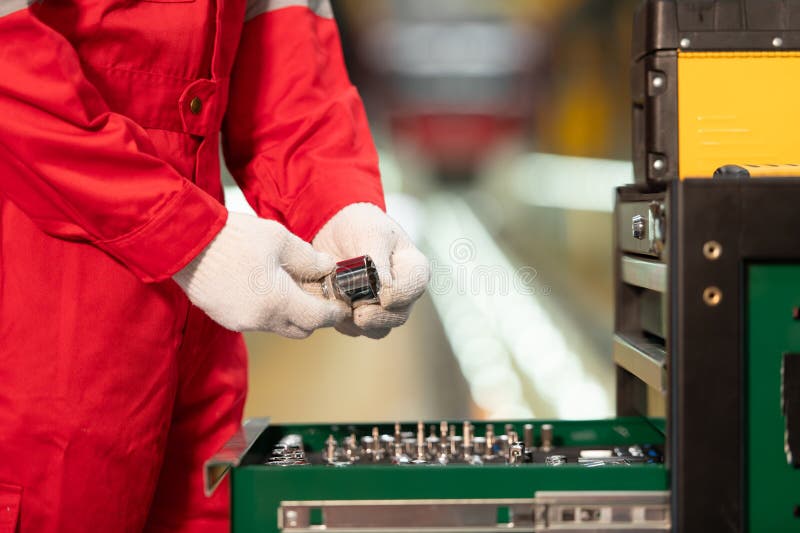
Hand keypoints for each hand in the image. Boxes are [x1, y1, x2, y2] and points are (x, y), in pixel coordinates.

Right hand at [174, 212, 347, 336]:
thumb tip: (327, 267)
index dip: (333, 313)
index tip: (341, 305)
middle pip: (299, 329)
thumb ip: (308, 258)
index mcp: (278, 302)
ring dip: (288, 313)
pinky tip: (263, 287)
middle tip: (318, 295)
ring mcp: (240, 322)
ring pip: (277, 326)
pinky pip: (256, 322)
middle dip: (313, 316)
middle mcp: (260, 320)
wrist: (185, 241)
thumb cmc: (233, 237)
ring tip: (289, 286)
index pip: (317, 319)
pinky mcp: (224, 318)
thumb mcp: (279, 240)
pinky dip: (267, 311)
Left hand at [312, 203, 429, 338]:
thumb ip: (378, 259)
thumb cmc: (361, 226)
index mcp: (414, 270)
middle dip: (375, 316)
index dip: (397, 295)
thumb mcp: (371, 234)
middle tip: (357, 311)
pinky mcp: (362, 316)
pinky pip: (355, 330)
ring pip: (377, 329)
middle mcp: (404, 293)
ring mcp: (384, 308)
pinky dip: (342, 322)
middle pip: (397, 316)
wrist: (337, 232)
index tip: (381, 294)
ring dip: (357, 321)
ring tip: (341, 303)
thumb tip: (385, 288)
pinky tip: (333, 304)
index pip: (414, 289)